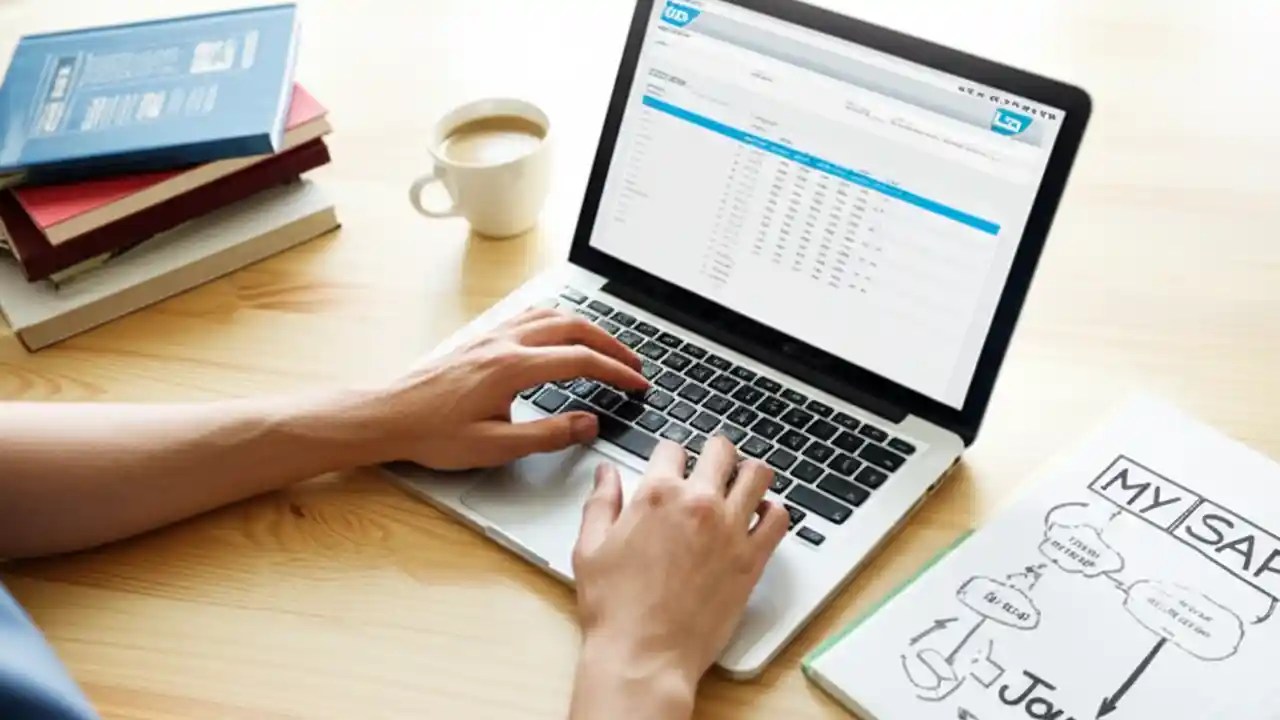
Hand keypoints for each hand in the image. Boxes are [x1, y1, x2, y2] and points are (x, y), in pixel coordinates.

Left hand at [369, 308, 647, 468]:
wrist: (389, 416)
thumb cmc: (434, 434)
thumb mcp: (495, 447)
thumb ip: (548, 435)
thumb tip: (588, 424)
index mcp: (512, 368)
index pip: (580, 361)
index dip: (616, 372)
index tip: (637, 384)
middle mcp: (505, 343)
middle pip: (574, 327)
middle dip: (611, 344)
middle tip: (634, 364)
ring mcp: (493, 336)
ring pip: (553, 314)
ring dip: (588, 328)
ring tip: (608, 348)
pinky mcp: (483, 338)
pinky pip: (532, 316)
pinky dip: (561, 321)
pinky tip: (564, 334)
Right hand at [569, 438, 790, 718]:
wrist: (644, 655)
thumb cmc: (615, 609)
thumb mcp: (590, 548)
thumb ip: (601, 503)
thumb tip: (606, 473)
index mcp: (656, 495)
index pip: (672, 449)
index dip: (670, 456)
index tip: (672, 468)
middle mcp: (697, 504)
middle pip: (720, 450)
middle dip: (715, 453)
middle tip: (712, 466)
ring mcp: (729, 529)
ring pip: (758, 474)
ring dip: (749, 474)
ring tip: (740, 485)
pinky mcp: (751, 558)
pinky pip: (779, 518)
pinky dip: (773, 511)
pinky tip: (759, 518)